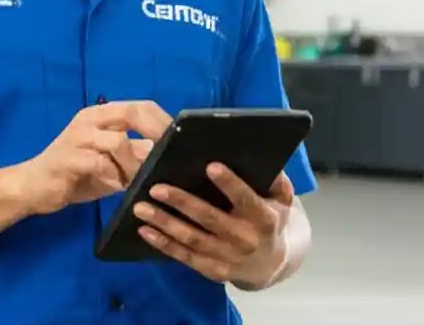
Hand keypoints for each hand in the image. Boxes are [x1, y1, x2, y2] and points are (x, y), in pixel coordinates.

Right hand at [12, 101, 171, 215]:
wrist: (34, 187)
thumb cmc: (77, 174)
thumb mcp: (113, 164)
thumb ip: (137, 155)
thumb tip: (172, 154)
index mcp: (101, 115)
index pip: (140, 106)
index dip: (163, 121)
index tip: (181, 141)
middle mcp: (89, 119)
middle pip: (131, 112)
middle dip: (155, 133)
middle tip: (167, 157)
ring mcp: (76, 136)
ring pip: (118, 141)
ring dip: (133, 164)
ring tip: (136, 181)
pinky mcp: (67, 158)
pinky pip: (100, 163)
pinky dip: (114, 177)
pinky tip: (117, 187)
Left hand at [132, 165, 293, 287]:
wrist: (270, 264)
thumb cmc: (270, 220)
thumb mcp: (282, 200)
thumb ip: (275, 179)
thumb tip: (258, 154)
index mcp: (264, 218)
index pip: (246, 199)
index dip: (230, 184)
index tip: (210, 166)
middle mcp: (245, 239)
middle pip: (210, 219)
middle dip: (182, 203)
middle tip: (156, 188)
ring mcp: (227, 257)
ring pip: (192, 239)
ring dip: (164, 223)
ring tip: (141, 207)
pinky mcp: (212, 270)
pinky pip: (184, 257)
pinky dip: (163, 244)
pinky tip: (144, 230)